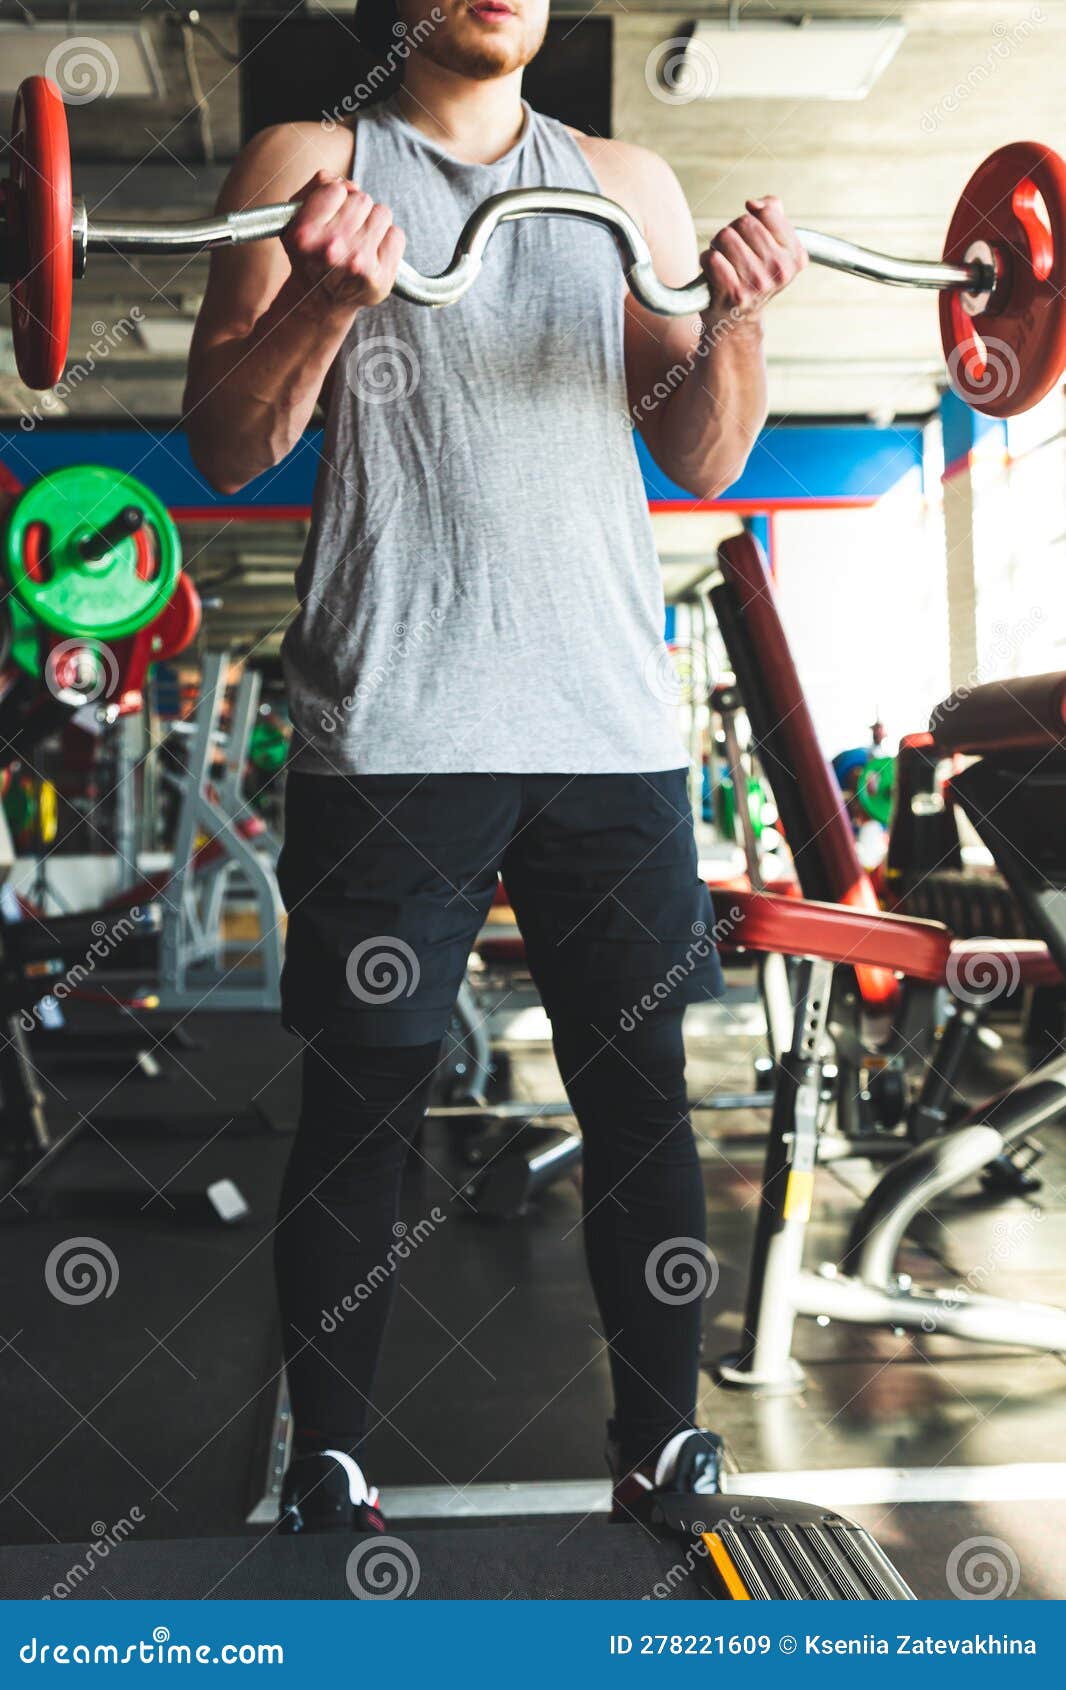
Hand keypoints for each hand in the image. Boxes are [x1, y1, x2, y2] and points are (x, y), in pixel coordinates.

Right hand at [282, 171, 405, 312]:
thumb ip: (317, 186)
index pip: (336, 189)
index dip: (336, 197)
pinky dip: (388, 241)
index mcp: (306, 233)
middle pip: (362, 199)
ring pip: (382, 213)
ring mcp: (358, 264)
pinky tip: (373, 254)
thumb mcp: (297, 216)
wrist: (320, 301)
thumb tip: (348, 184)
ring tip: (360, 242)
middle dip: (357, 210)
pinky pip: (396, 236)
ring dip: (374, 223)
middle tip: (347, 231)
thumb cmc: (311, 253)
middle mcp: (331, 249)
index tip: (332, 213)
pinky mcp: (380, 278)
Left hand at [700, 196, 806, 333]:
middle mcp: (780, 270)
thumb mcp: (772, 247)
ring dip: (717, 246)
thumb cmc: (751, 276)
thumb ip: (772, 214)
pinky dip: (706, 261)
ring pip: (725, 236)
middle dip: (732, 232)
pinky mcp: (735, 294)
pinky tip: (713, 273)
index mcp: (795, 257)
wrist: (735, 321)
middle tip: (733, 253)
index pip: (769, 212)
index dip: (753, 216)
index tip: (749, 234)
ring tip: (723, 262)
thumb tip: (754, 204)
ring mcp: (758, 283)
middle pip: (744, 222)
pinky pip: (712, 258)